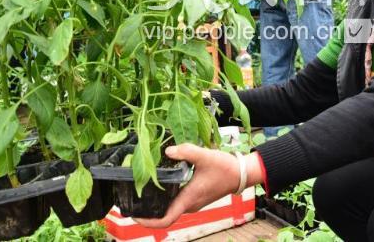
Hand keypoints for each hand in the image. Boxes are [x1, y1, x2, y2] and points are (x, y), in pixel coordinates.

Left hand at [134, 144, 263, 228]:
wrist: (241, 173)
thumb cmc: (225, 168)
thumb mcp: (205, 156)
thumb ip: (186, 151)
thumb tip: (167, 151)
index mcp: (189, 199)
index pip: (166, 219)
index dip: (148, 221)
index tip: (134, 216)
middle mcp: (189, 204)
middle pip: (164, 214)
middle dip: (147, 211)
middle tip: (131, 200)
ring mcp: (193, 202)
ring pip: (171, 208)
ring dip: (157, 204)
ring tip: (142, 190)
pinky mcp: (196, 197)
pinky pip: (177, 202)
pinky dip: (166, 198)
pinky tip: (160, 184)